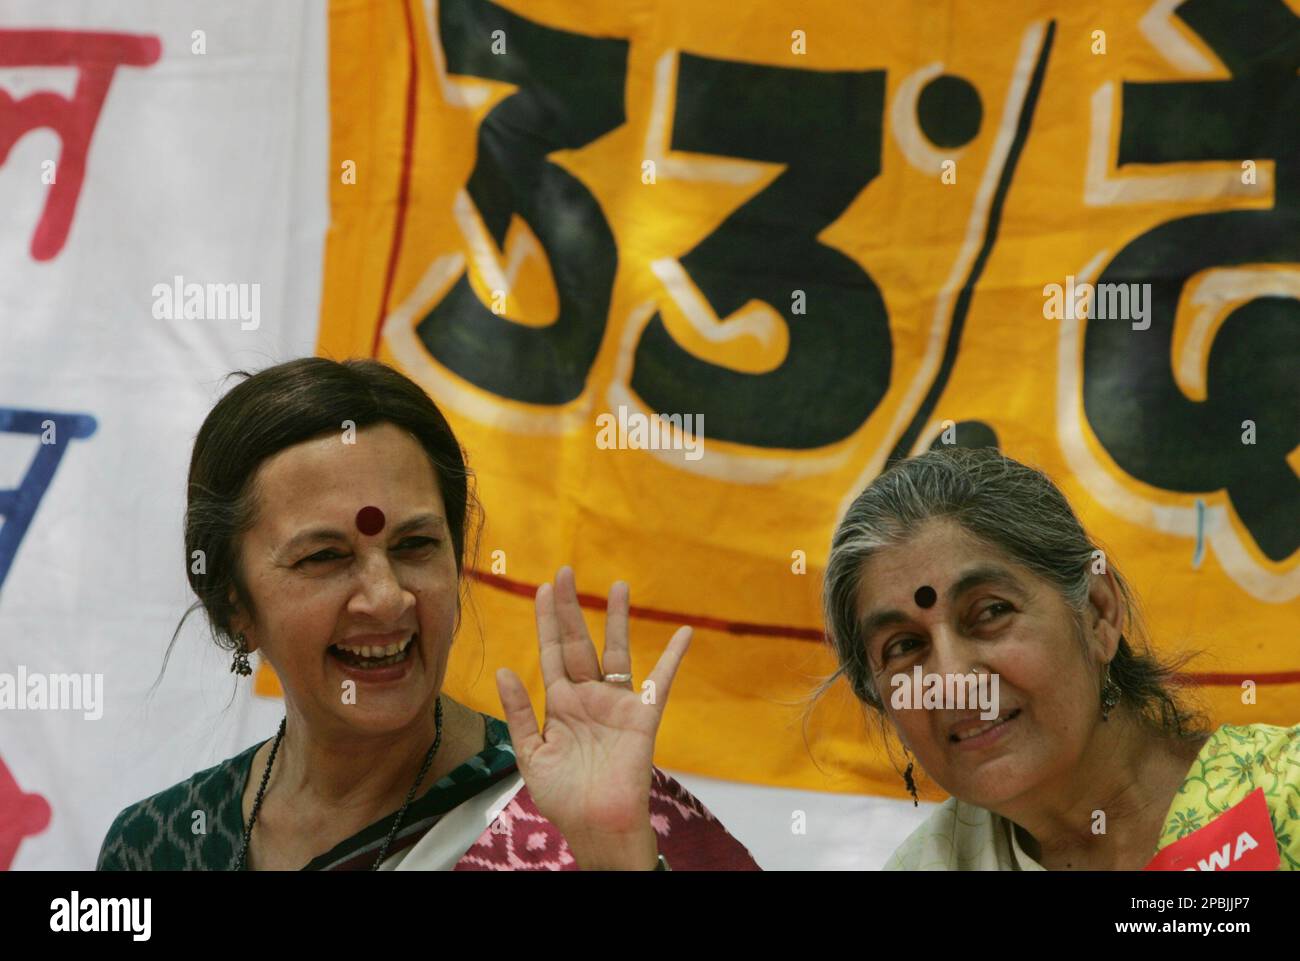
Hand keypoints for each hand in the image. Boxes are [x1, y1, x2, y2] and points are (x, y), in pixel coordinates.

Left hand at [495, 566, 690, 869]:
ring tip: (618, 586)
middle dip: (570, 609)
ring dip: (617, 619)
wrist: (595, 827)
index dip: (546, 622)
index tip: (542, 588)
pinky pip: (661, 682)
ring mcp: (617, 704)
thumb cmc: (564, 797)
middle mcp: (589, 697)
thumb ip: (517, 713)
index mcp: (561, 704)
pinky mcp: (642, 718)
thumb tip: (505, 671)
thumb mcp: (530, 755)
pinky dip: (673, 658)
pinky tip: (683, 633)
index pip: (552, 653)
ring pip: (616, 652)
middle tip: (565, 572)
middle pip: (578, 643)